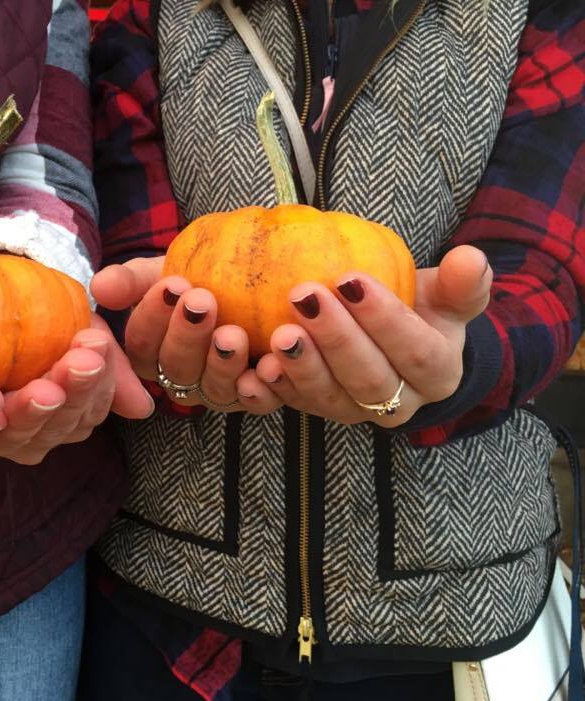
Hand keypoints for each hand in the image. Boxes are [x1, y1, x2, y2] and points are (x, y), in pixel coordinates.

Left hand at [0, 315, 154, 464]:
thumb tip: (142, 409)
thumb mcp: (86, 338)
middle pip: (61, 424)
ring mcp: (4, 439)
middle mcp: (40, 435)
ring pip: (25, 434)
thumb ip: (114, 372)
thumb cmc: (52, 322)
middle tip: (80, 361)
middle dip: (72, 392)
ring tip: (43, 386)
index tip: (97, 347)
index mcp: (72, 418)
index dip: (98, 383)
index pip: (91, 410)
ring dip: (34, 410)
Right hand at [92, 257, 281, 413]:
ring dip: (222, 364)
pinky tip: (268, 366)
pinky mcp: (253, 397)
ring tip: (233, 333)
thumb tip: (99, 286)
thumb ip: (130, 280)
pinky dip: (260, 389)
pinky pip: (256, 403)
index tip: (170, 286)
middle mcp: (179, 378)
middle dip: (187, 336)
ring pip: (213, 389)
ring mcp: (215, 390)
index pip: (141, 345)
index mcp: (150, 353)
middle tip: (202, 301)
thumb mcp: (160, 272)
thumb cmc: (195, 276)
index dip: (152, 320)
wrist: (247, 280)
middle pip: (175, 368)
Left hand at [255, 245, 491, 426]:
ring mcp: (357, 413)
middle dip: (336, 339)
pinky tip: (256, 367)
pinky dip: (275, 391)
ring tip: (278, 333)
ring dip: (302, 367)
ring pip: (330, 399)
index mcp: (437, 375)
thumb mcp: (447, 295)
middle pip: (369, 380)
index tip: (350, 278)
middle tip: (304, 296)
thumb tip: (471, 259)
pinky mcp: (320, 412)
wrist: (396, 341)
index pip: (416, 352)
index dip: (384, 318)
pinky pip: (296, 407)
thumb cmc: (421, 308)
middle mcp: (400, 404)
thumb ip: (462, 283)